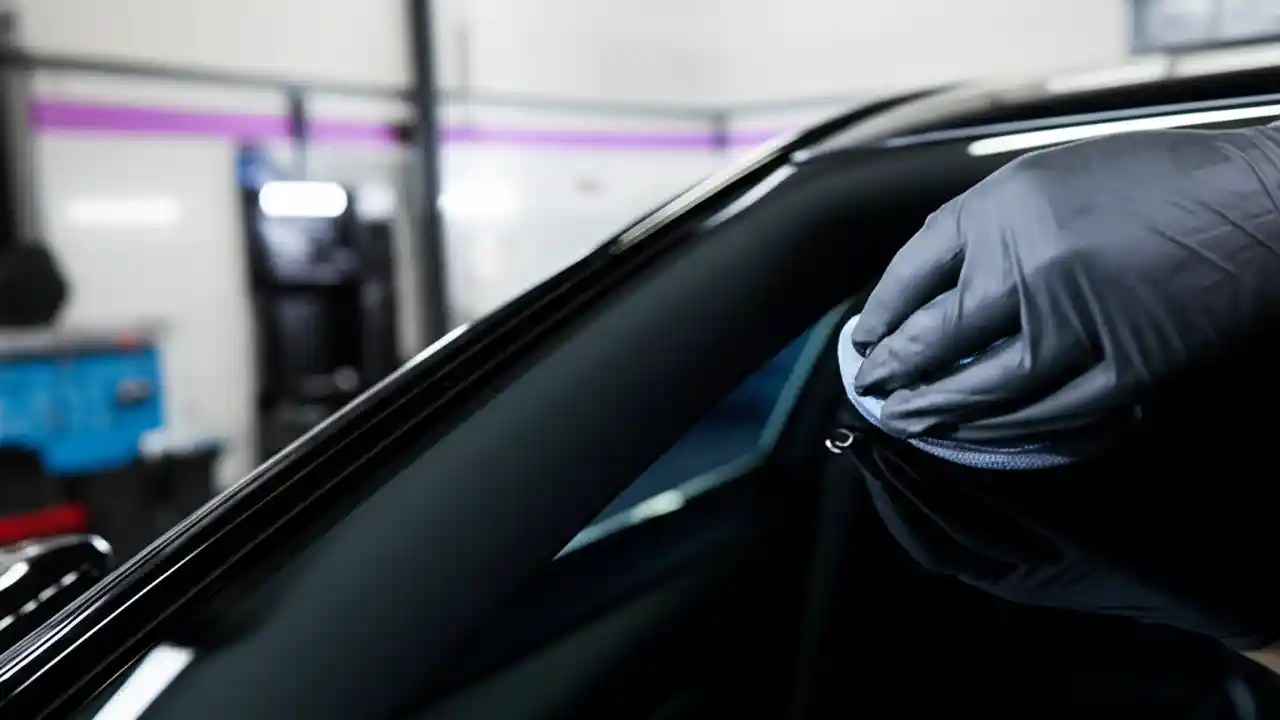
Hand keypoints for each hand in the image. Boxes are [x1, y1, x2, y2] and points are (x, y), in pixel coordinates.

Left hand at [851, 126, 1279, 440]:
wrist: (1262, 199)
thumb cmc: (1162, 180)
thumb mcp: (1054, 176)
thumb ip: (992, 224)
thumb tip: (936, 280)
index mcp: (1005, 206)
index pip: (915, 268)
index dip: (883, 308)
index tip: (868, 332)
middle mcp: (1028, 263)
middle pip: (936, 335)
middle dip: (894, 369)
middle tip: (871, 387)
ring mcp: (1076, 322)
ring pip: (983, 387)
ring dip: (936, 410)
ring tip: (907, 420)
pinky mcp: (1126, 368)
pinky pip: (1047, 415)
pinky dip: (1004, 430)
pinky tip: (977, 433)